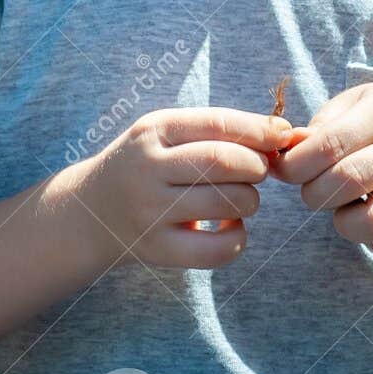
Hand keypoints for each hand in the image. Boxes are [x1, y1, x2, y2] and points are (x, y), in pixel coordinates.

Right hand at [77, 106, 294, 269]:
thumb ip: (217, 130)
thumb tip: (282, 132)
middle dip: (257, 165)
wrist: (90, 214)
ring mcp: (151, 211)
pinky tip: (230, 227)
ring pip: (227, 202)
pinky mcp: (157, 250)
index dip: (259, 130)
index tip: (282, 136)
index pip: (218, 123)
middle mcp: (148, 168)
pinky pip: (217, 250)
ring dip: (251, 199)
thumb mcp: (167, 134)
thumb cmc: (146, 165)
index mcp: (154, 130)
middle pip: (224, 161)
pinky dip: (238, 238)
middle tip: (260, 170)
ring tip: (242, 196)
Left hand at [267, 81, 372, 266]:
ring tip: (343, 209)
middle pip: (348, 181)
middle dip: (315, 193)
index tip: (284, 169)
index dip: (296, 163)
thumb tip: (287, 148)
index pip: (330, 144)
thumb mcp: (354, 103)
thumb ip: (320, 126)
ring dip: (346, 223)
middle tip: (313, 188)